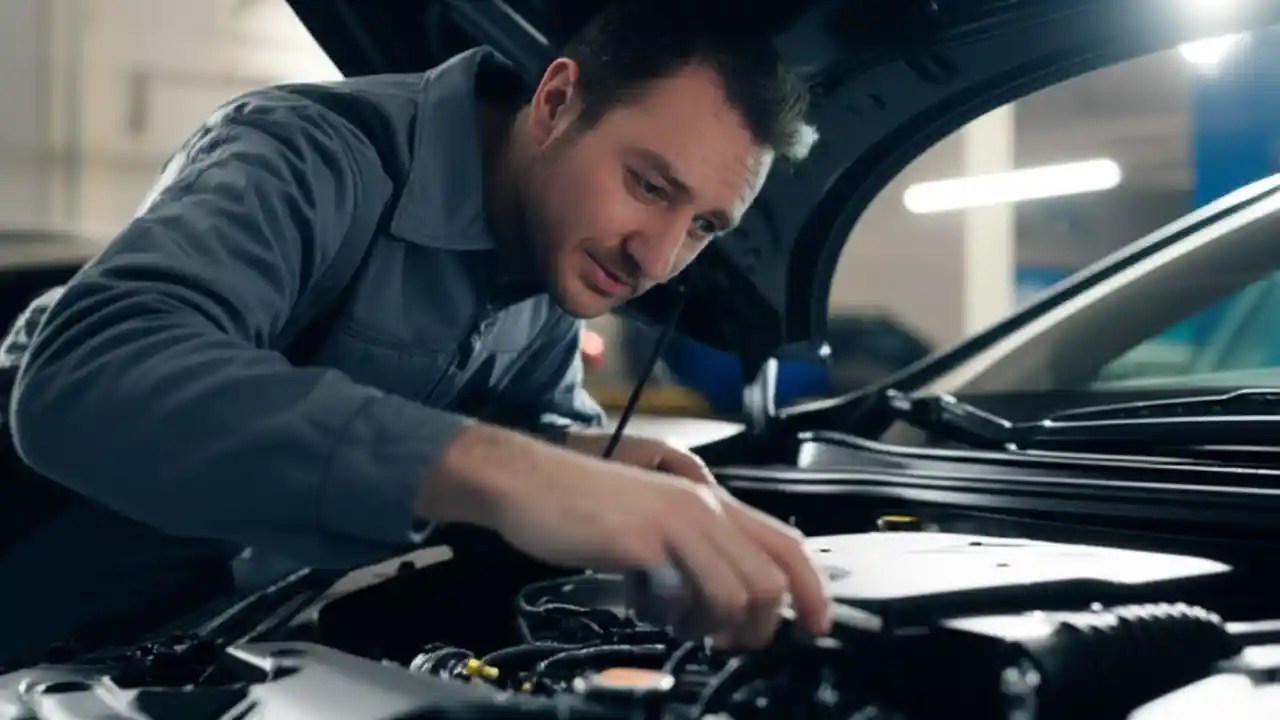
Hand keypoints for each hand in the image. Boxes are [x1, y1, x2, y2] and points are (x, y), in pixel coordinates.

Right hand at [424, 425, 831, 649]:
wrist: (528, 483)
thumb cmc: (584, 505)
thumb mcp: (654, 521)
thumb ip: (693, 551)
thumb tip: (724, 602)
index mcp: (709, 500)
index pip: (786, 543)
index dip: (813, 590)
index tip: (817, 625)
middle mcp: (702, 506)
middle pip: (773, 576)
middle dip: (765, 624)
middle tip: (734, 641)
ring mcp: (675, 523)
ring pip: (740, 592)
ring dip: (719, 626)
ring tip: (684, 624)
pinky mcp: (644, 543)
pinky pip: (687, 595)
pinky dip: (678, 617)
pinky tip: (651, 608)